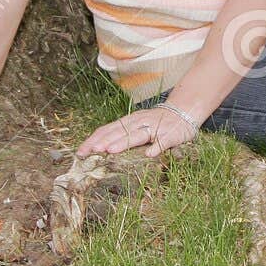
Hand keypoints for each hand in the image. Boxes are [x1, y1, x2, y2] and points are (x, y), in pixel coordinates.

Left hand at [76, 106, 196, 159]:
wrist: (184, 110)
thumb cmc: (155, 122)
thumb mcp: (136, 125)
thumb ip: (121, 134)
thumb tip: (98, 147)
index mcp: (129, 121)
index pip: (108, 129)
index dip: (94, 140)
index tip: (81, 152)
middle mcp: (140, 122)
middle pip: (119, 132)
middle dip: (105, 141)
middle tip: (92, 151)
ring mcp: (155, 128)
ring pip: (138, 135)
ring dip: (124, 142)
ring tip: (111, 151)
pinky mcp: (170, 135)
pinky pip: (163, 142)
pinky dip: (157, 147)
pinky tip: (150, 155)